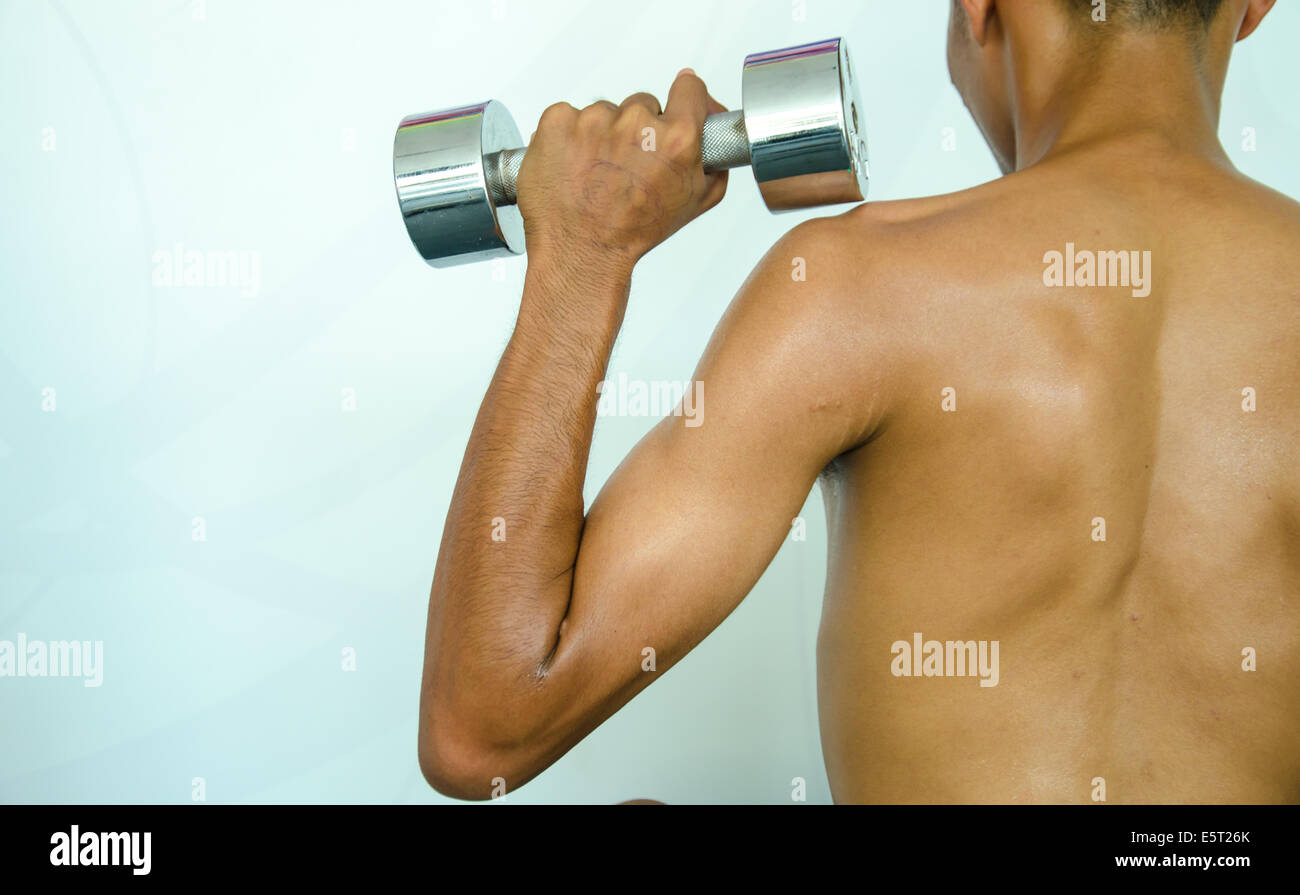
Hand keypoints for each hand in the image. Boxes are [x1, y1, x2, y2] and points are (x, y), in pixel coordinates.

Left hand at [515, 69, 728, 274]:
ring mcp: (593, 120)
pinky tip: (574, 165)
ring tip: (597, 172)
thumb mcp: (696, 202)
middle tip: (627, 165)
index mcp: (675, 140)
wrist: (582, 250)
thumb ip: (715, 159)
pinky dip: (569, 136)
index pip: (688, 88)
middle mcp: (636, 124)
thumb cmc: (633, 231)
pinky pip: (569, 115)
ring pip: (604, 112)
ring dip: (601, 135)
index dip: (684, 98)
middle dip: (637, 130)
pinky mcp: (558, 121)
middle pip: (642, 104)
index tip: (676, 106)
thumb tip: (714, 123)